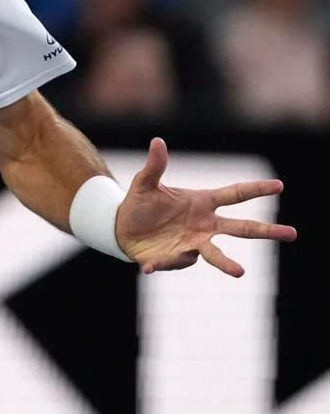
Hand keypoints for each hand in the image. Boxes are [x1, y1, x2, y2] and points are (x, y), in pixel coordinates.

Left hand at [115, 138, 297, 275]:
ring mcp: (193, 244)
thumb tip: (157, 141)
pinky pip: (172, 261)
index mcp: (202, 203)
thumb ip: (155, 166)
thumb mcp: (145, 183)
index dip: (255, 190)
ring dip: (226, 263)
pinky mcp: (176, 259)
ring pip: (214, 254)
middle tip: (292, 233)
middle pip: (241, 228)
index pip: (234, 194)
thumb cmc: (140, 204)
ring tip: (240, 272)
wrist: (122, 229)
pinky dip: (160, 264)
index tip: (279, 185)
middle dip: (266, 231)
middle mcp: (204, 226)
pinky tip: (147, 266)